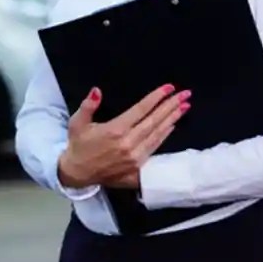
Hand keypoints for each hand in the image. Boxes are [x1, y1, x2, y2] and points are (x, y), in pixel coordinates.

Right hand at [57, 84, 190, 189]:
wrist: (77, 173)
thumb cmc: (78, 145)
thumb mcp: (78, 123)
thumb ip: (88, 105)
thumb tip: (97, 90)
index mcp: (115, 130)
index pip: (141, 110)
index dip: (156, 97)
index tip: (169, 88)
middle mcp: (128, 143)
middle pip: (154, 121)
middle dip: (171, 106)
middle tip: (185, 94)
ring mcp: (134, 157)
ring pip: (157, 134)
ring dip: (172, 119)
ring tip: (184, 107)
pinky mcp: (137, 167)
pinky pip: (154, 148)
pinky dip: (165, 136)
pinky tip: (172, 126)